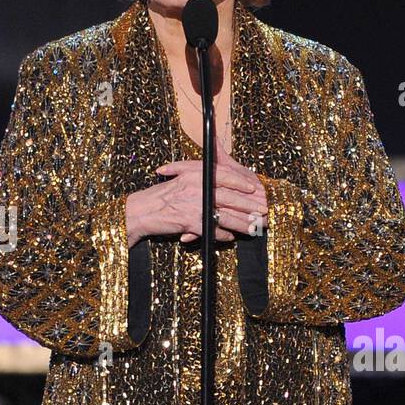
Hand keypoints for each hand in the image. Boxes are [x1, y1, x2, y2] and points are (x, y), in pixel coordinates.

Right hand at [127, 144, 268, 245]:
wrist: (142, 210)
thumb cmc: (161, 194)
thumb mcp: (180, 175)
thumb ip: (199, 171)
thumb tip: (218, 168)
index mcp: (196, 173)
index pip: (225, 175)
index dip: (241, 182)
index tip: (253, 188)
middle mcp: (197, 187)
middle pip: (230, 197)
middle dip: (249, 205)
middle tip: (262, 210)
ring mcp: (195, 205)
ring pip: (226, 216)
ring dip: (242, 224)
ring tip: (254, 227)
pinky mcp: (192, 223)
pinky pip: (213, 230)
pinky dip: (223, 235)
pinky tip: (230, 236)